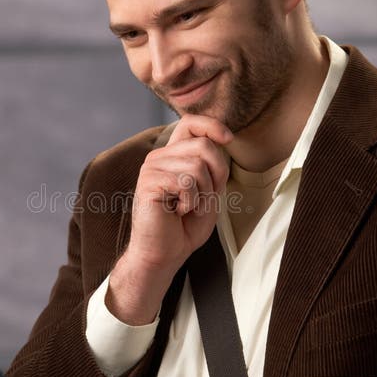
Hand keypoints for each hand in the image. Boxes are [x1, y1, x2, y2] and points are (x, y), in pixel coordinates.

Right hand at [106, 115, 231, 323]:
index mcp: (172, 155)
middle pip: (204, 146)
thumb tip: (221, 139)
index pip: (190, 123)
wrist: (164, 253)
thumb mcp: (208, 190)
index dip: (212, 125)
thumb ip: (212, 165)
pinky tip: (177, 211)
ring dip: (202, 195)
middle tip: (203, 199)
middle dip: (216, 176)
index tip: (228, 139)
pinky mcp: (148, 182)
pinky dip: (191, 202)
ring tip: (187, 208)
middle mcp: (159, 157)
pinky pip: (186, 182)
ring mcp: (151, 168)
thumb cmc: (184, 226)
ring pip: (197, 167)